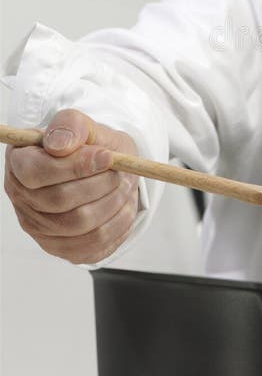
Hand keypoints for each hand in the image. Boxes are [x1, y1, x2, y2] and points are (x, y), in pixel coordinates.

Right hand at [4, 109, 139, 264]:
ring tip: (125, 185)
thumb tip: (59, 146)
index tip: (107, 156)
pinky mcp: (63, 249)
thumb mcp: (86, 127)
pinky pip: (94, 244)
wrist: (107, 170)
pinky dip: (118, 223)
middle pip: (60, 200)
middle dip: (101, 183)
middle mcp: (23, 200)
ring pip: (79, 224)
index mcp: (20, 164)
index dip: (76, 166)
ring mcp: (40, 229)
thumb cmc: (91, 147)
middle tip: (123, 171)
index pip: (37, 172)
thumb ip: (71, 126)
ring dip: (113, 202)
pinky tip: (123, 206)